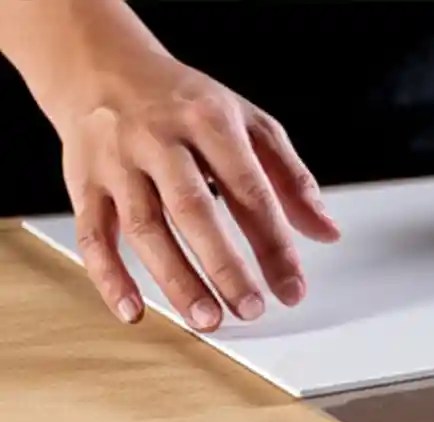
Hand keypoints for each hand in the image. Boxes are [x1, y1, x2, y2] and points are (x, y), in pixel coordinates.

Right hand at [54, 54, 339, 329]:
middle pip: (193, 209)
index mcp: (210, 121)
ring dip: (175, 278)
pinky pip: (93, 234)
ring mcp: (117, 162)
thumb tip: (327, 232)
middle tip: (251, 309)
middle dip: (224, 265)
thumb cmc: (186, 105)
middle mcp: (159, 139)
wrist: (102, 67)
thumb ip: (291, 179)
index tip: (293, 288)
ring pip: (144, 226)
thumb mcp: (249, 124)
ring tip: (207, 319)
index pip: (249, 189)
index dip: (273, 243)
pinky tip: (133, 311)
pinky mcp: (82, 182)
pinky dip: (109, 276)